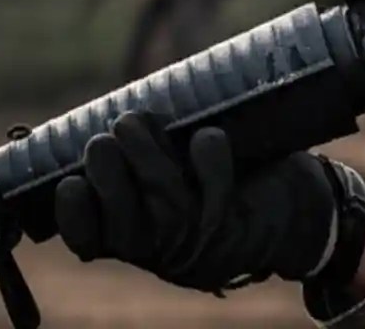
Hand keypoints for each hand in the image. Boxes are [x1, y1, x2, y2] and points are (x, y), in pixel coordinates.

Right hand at [54, 112, 364, 292]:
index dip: (76, 219)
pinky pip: (217, 197)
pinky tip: (207, 136)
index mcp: (136, 238)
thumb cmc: (217, 174)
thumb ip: (140, 153)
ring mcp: (203, 245)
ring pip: (167, 209)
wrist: (295, 205)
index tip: (69, 183)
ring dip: (150, 160)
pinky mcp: (239, 230)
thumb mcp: (172, 169)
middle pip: (127, 227)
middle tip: (106, 138)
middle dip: (109, 178)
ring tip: (137, 121)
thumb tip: (112, 113)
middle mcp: (165, 250)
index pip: (92, 242)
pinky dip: (210, 161)